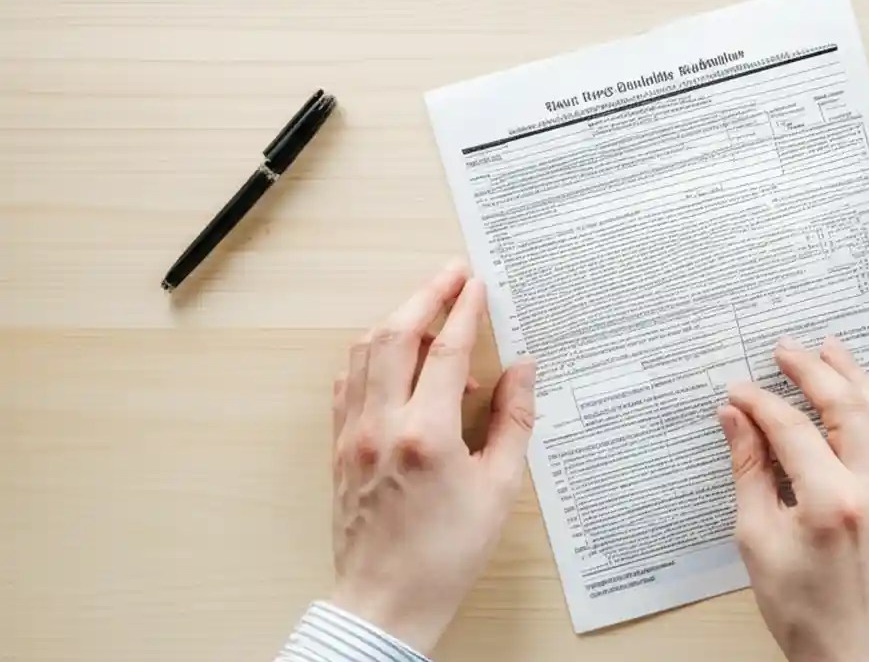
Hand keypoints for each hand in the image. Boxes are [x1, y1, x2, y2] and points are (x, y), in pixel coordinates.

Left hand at [329, 263, 536, 654]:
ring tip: (429, 312)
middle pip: (396, 334)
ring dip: (396, 322)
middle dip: (426, 296)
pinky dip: (372, 356)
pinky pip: (349, 382)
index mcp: (426, 434)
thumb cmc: (448, 554)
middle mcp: (381, 425)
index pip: (447, 351)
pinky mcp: (339, 447)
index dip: (464, 310)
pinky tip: (394, 359)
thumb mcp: (500, 489)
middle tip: (453, 274)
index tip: (477, 283)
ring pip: (365, 352)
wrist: (388, 599)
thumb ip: (514, 421)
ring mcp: (352, 434)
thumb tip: (524, 369)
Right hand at [720, 336, 868, 661]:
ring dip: (859, 379)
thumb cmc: (801, 612)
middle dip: (812, 370)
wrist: (852, 660)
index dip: (760, 402)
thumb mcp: (758, 540)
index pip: (791, 428)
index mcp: (831, 501)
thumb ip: (749, 471)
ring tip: (835, 351)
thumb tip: (735, 418)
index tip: (738, 391)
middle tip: (785, 349)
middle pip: (845, 408)